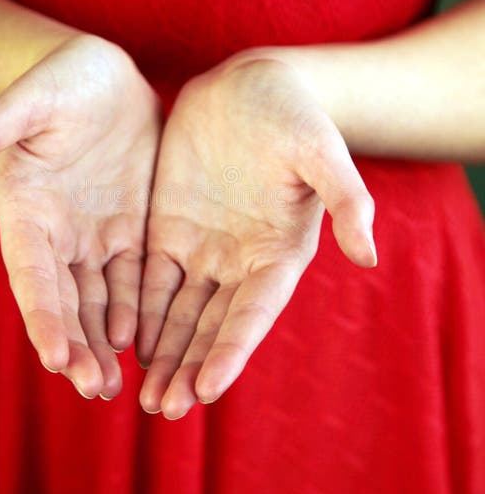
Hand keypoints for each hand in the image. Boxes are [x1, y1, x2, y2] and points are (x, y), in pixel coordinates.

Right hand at [0, 34, 161, 399]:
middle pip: (66, 300)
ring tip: (117, 384)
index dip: (43, 315)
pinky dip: (137, 311)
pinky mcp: (132, 228)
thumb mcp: (27, 100)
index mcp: (26, 210)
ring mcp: (96, 234)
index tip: (57, 357)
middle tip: (97, 389)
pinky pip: (135, 277)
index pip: (32, 273)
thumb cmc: (59, 78)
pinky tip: (146, 343)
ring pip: (100, 300)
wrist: (102, 73)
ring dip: (107, 342)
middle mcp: (59, 233)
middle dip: (79, 345)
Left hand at [137, 53, 376, 418]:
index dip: (231, 350)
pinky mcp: (168, 229)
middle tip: (162, 409)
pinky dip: (139, 312)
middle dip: (189, 368)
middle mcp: (240, 260)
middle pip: (212, 326)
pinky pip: (150, 278)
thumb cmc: (294, 114)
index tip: (206, 389)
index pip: (253, 313)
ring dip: (163, 354)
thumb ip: (347, 199)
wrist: (251, 84)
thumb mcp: (321, 151)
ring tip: (142, 396)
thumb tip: (369, 255)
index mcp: (280, 252)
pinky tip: (123, 344)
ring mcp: (203, 248)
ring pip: (179, 313)